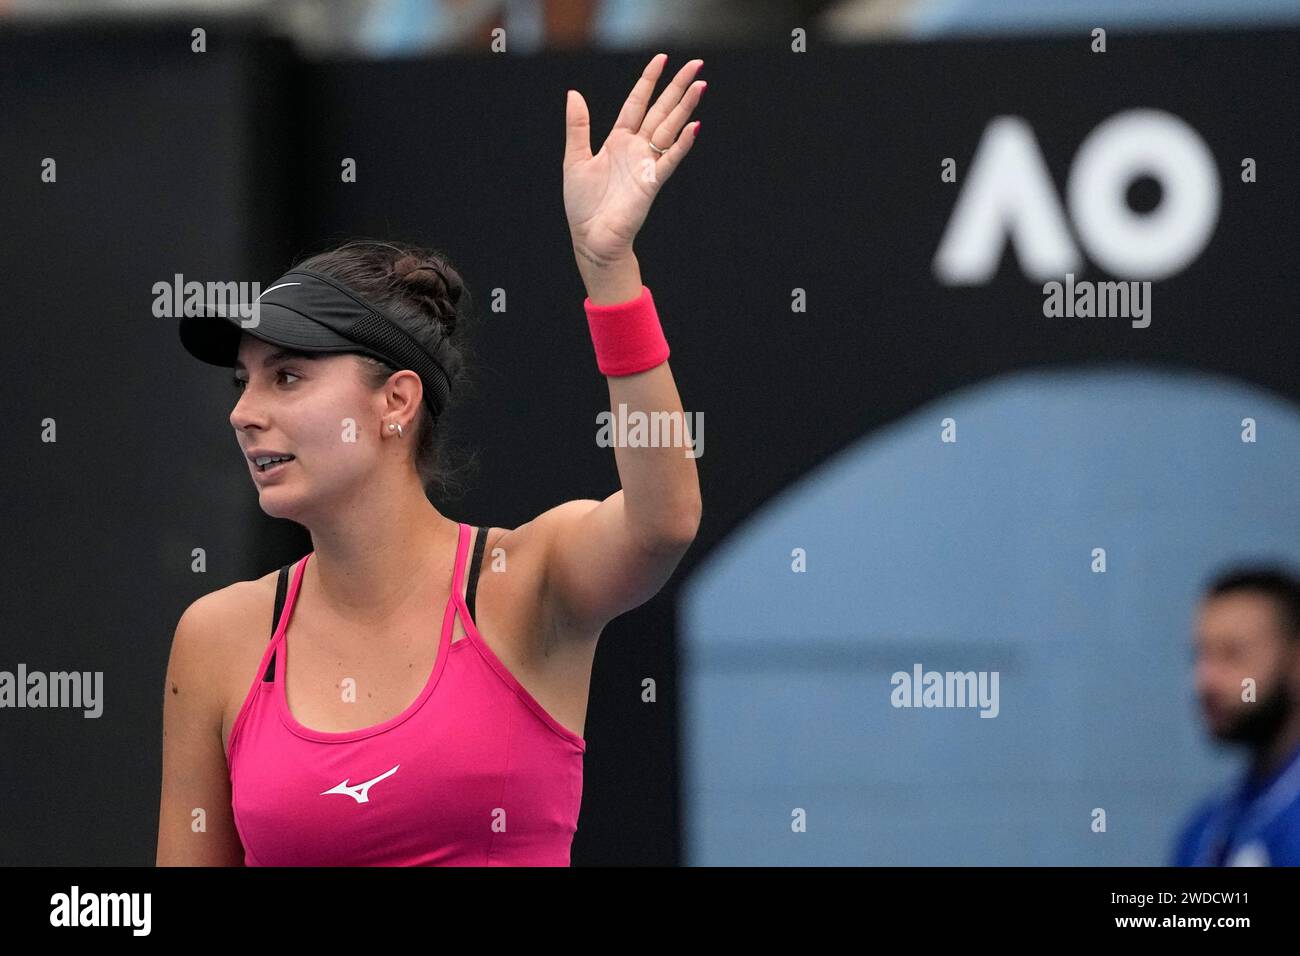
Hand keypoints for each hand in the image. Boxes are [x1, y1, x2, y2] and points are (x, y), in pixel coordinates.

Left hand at [564, 54, 703, 270]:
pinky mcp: (651, 184)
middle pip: (660, 111)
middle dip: (677, 87)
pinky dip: (681, 144)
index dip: (649, 81)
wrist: (591, 238)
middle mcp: (636, 149)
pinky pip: (669, 160)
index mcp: (618, 141)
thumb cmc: (583, 205)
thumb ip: (578, 127)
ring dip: (685, 108)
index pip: (637, 103)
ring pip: (669, 129)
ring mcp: (646, 165)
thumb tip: (573, 94)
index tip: (662, 59)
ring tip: (700, 86)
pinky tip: (694, 127)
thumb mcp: (575, 158)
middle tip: (696, 65)